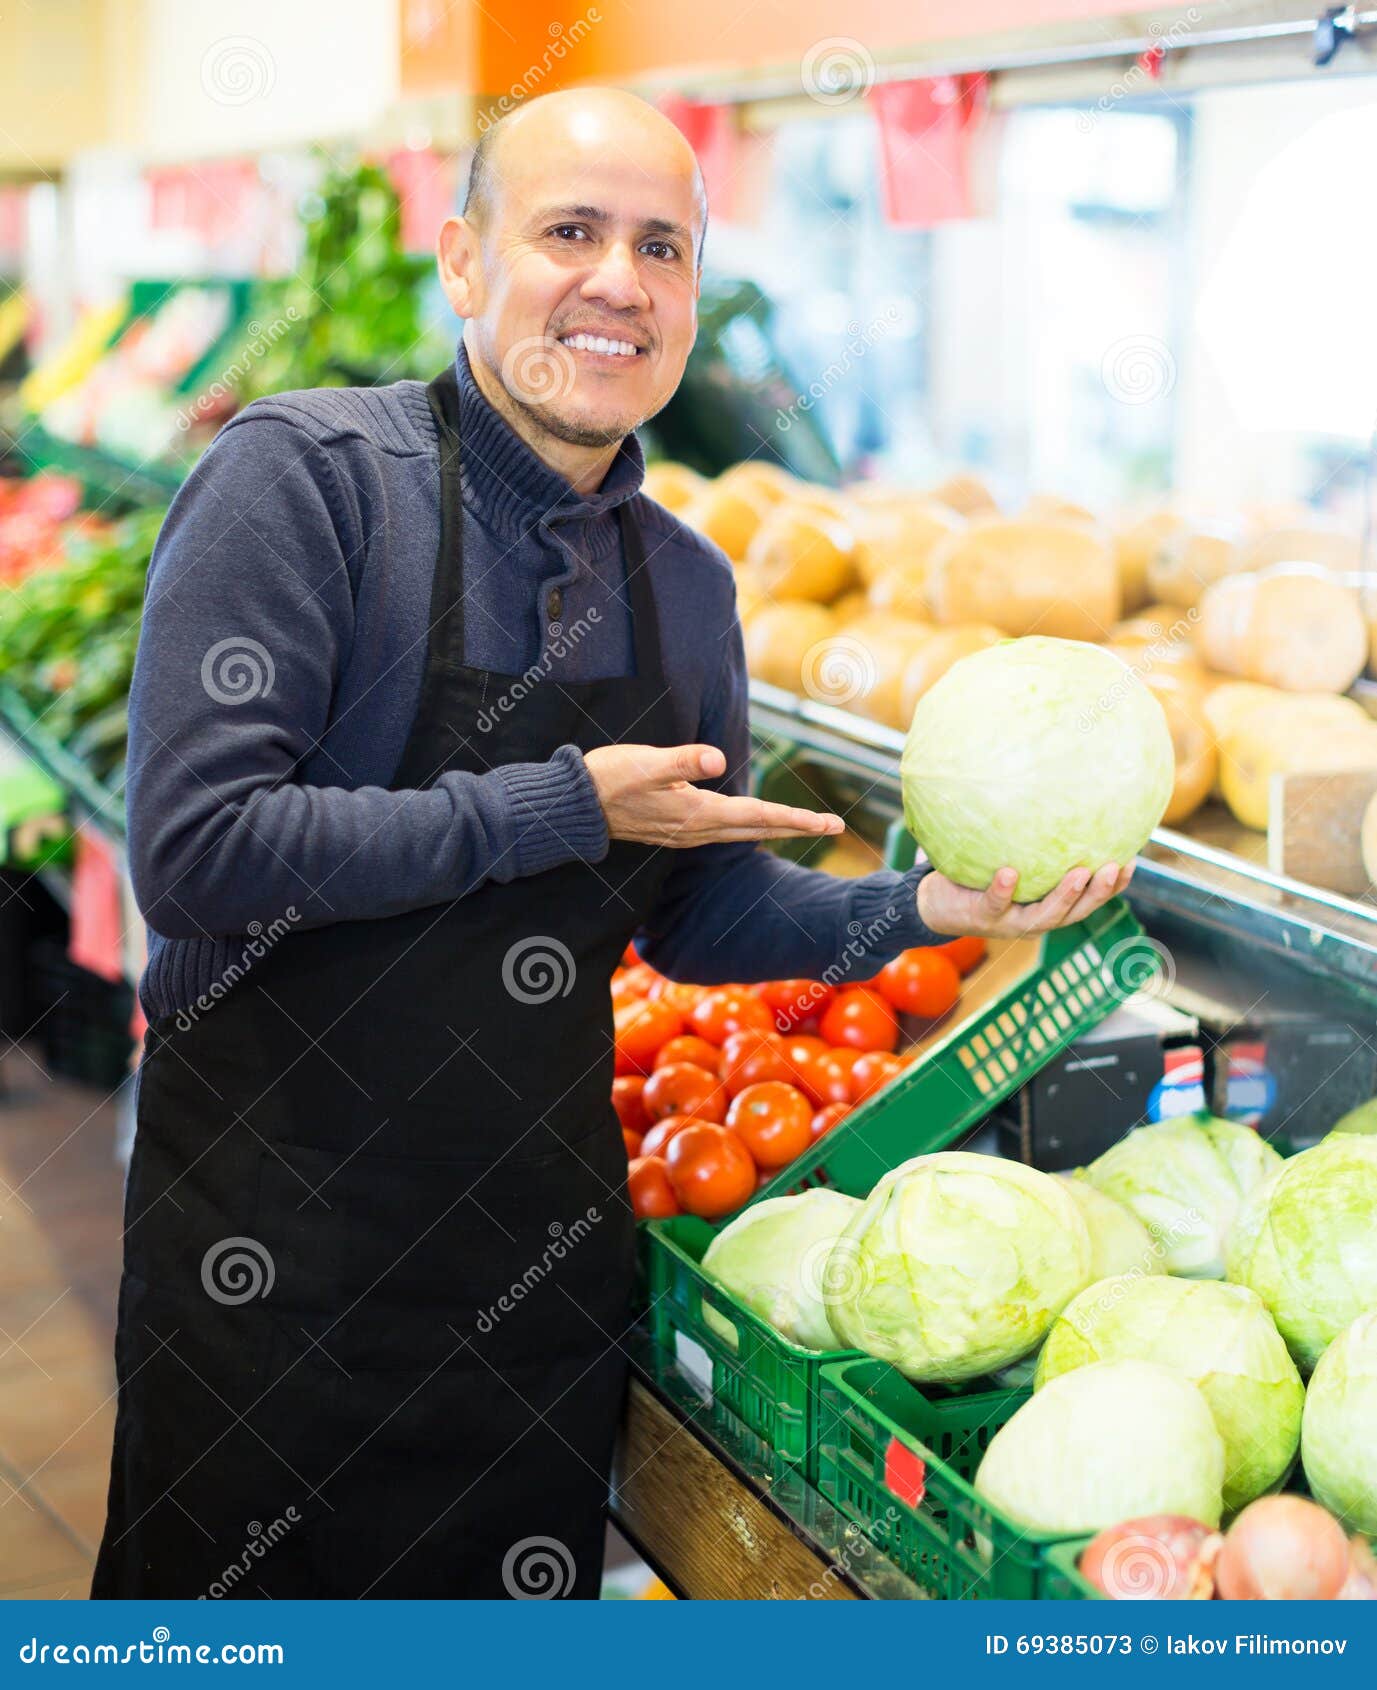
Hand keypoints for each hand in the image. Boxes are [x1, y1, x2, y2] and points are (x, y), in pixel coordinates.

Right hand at [583, 743, 844, 847]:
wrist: (578, 807)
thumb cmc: (610, 778)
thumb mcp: (646, 762)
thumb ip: (683, 760)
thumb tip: (719, 759)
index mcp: (698, 813)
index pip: (759, 816)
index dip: (797, 818)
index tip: (829, 822)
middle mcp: (699, 829)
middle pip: (760, 828)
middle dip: (798, 827)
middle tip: (835, 825)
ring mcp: (688, 833)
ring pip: (745, 833)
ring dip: (777, 828)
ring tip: (805, 824)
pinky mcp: (678, 830)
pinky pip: (726, 832)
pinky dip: (751, 828)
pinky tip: (754, 823)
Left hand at [918, 862, 1134, 938]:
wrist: (933, 905)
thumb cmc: (976, 877)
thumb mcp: (1008, 858)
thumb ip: (1030, 841)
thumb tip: (1049, 789)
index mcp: (1045, 906)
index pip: (1086, 899)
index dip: (1111, 887)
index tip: (1132, 863)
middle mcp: (1032, 919)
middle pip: (1075, 912)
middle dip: (1098, 893)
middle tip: (1116, 868)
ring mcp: (1008, 921)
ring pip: (1043, 916)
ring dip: (1064, 896)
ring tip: (1079, 873)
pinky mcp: (981, 916)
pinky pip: (995, 903)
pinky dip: (1003, 889)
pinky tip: (1010, 872)